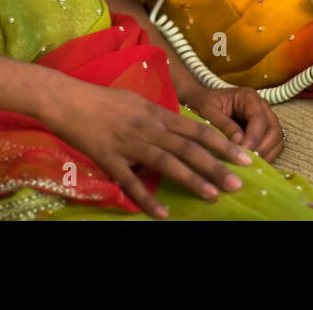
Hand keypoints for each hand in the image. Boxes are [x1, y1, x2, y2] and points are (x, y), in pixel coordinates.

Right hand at [42, 76, 252, 218]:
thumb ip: (159, 118)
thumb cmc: (102, 100)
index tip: (245, 157)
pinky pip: (129, 182)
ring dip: (191, 179)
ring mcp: (128, 143)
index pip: (197, 129)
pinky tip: (162, 214)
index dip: (222, 144)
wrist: (67, 98)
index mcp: (157, 113)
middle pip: (188, 147)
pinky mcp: (108, 158)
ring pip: (166, 162)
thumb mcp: (137, 102)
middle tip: (238, 182)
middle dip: (216, 165)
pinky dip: (146, 198)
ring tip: (213, 195)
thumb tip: (178, 131)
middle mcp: (148, 127)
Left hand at [179, 83, 284, 161]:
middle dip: (262, 148)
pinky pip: (273, 147)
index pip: (259, 118)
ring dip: (266, 154)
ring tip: (249, 166)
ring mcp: (265, 121)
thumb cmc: (201, 105)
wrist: (197, 103)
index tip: (241, 153)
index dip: (253, 137)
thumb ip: (222, 124)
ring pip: (277, 139)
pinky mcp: (263, 133)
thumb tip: (239, 142)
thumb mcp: (206, 111)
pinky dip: (266, 157)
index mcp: (249, 98)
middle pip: (273, 129)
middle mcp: (262, 107)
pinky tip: (251, 166)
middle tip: (246, 163)